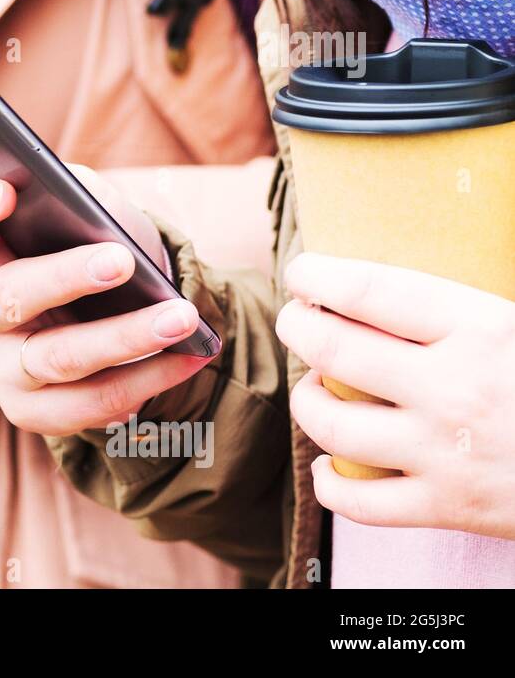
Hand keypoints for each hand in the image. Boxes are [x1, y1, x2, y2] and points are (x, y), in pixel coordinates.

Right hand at [0, 168, 211, 435]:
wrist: (109, 316)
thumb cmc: (88, 248)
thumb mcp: (83, 212)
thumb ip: (80, 198)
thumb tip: (94, 209)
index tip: (6, 192)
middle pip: (9, 296)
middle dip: (66, 277)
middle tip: (122, 260)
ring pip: (59, 358)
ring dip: (126, 337)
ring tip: (181, 318)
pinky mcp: (30, 411)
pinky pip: (88, 405)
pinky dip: (145, 380)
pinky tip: (184, 358)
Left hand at [278, 253, 514, 539]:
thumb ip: (459, 310)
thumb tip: (378, 285)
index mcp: (483, 328)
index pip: (371, 289)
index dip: (320, 275)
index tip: (301, 272)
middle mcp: (455, 387)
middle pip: (334, 349)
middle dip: (299, 329)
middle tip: (296, 322)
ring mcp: (447, 452)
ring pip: (333, 425)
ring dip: (308, 401)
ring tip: (315, 389)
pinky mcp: (449, 508)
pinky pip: (359, 502)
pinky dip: (330, 484)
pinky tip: (329, 466)